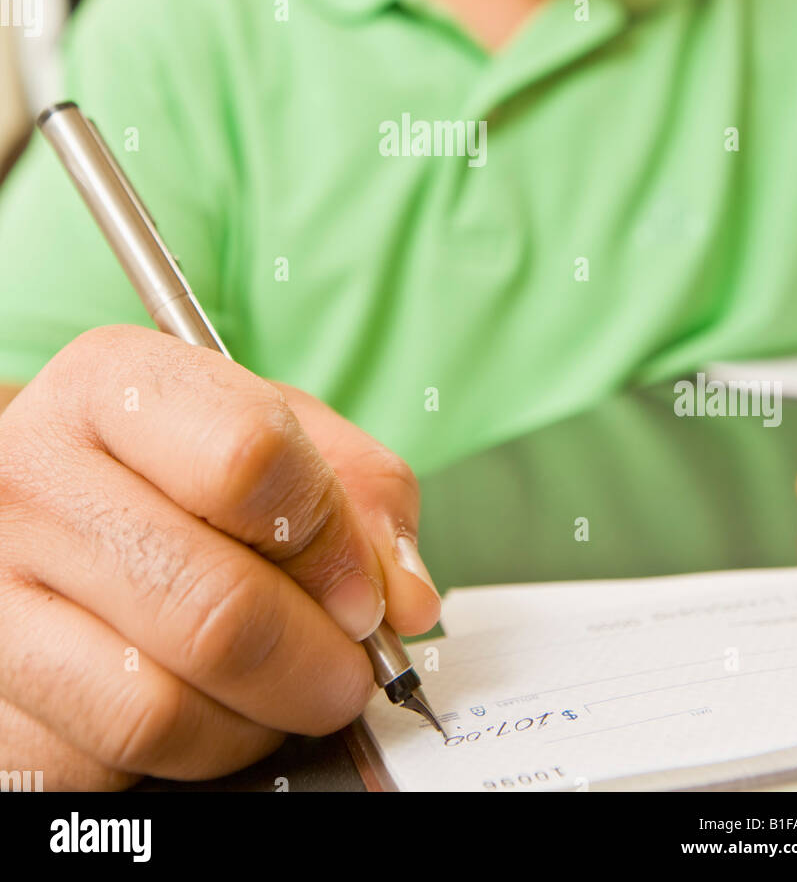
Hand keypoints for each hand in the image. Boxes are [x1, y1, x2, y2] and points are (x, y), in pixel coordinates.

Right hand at [0, 324, 439, 788]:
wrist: (46, 507)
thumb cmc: (169, 465)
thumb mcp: (273, 428)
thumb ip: (358, 491)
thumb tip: (405, 599)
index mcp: (111, 385)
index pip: (250, 460)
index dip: (333, 543)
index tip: (364, 590)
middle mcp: (32, 478)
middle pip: (215, 607)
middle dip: (316, 663)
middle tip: (346, 670)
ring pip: (159, 708)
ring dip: (253, 723)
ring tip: (272, 693)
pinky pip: (107, 766)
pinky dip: (182, 759)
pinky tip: (196, 709)